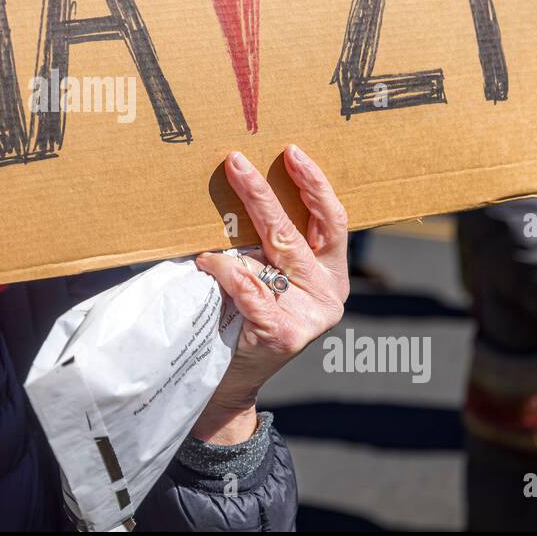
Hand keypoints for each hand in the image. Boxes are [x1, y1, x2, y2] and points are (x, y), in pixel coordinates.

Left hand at [191, 145, 349, 443]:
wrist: (227, 383)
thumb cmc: (241, 319)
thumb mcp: (265, 278)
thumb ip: (267, 246)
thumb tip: (239, 185)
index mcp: (329, 273)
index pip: (332, 220)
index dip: (314, 184)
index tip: (290, 152)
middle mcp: (328, 292)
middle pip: (295, 231)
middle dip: (262, 192)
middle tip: (235, 161)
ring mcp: (310, 315)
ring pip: (272, 255)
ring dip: (235, 233)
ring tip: (205, 229)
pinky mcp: (285, 334)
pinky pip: (250, 286)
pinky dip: (224, 271)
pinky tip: (204, 263)